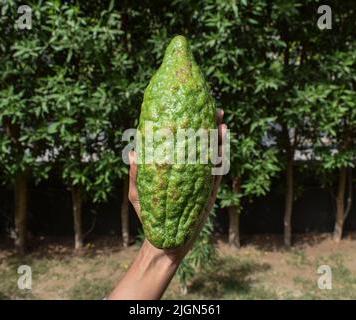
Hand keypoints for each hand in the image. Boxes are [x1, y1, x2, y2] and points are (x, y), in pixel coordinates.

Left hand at [109, 109, 225, 299]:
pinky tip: (223, 145)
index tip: (188, 109)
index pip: (182, 144)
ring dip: (218, 139)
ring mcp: (200, 181)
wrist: (164, 240)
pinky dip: (221, 159)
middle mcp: (189, 172)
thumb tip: (132, 152)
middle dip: (208, 126)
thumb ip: (136, 175)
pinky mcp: (208, 193)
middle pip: (201, 145)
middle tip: (213, 109)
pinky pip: (217, 173)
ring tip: (220, 122)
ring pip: (212, 156)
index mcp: (175, 169)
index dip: (187, 127)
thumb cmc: (150, 216)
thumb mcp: (138, 194)